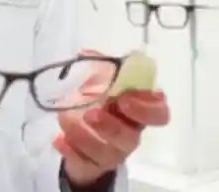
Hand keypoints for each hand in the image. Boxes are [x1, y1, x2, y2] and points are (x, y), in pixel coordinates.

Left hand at [52, 52, 171, 187]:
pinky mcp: (94, 166)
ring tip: (66, 118)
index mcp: (140, 110)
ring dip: (85, 137)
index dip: (146, 108)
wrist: (83, 130)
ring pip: (106, 153)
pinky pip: (84, 163)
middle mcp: (131, 133)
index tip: (125, 97)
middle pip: (131, 137)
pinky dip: (70, 151)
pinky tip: (58, 139)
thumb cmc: (100, 100)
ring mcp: (113, 153)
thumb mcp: (100, 80)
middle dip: (111, 126)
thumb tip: (85, 53)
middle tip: (91, 113)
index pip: (159, 114)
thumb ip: (99, 67)